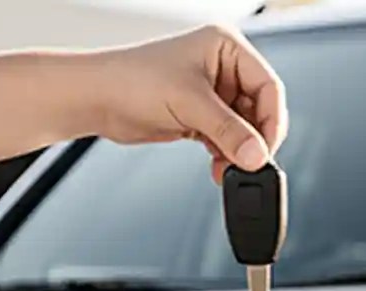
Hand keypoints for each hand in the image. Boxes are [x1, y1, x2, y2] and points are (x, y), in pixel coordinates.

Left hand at [87, 24, 287, 182]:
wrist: (94, 98)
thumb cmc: (130, 80)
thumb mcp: (189, 104)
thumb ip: (229, 132)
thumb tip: (258, 156)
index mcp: (226, 46)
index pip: (268, 86)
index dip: (272, 121)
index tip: (266, 149)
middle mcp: (222, 67)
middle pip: (259, 110)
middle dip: (253, 140)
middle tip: (249, 162)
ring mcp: (212, 92)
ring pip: (244, 128)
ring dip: (239, 151)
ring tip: (229, 167)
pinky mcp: (200, 115)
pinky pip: (227, 138)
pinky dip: (225, 155)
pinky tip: (218, 166)